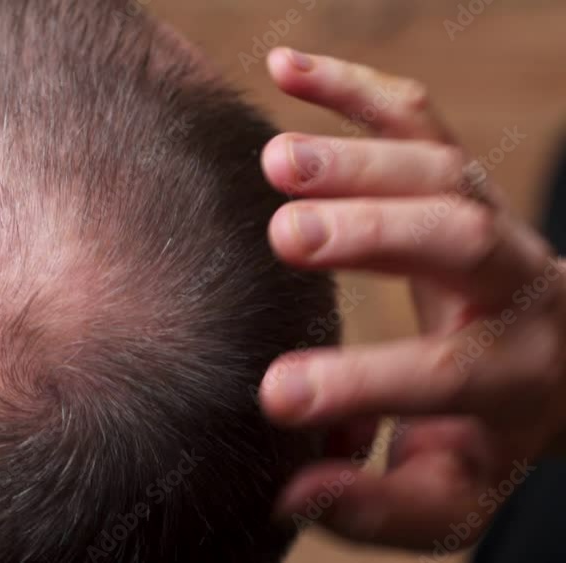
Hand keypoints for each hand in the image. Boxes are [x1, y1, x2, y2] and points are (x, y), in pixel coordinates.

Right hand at [258, 48, 565, 548]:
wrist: (552, 361)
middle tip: (287, 235)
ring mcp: (487, 218)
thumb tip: (295, 493)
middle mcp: (516, 284)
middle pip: (462, 239)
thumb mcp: (448, 495)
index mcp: (517, 374)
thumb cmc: (485, 433)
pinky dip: (350, 88)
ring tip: (274, 160)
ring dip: (356, 158)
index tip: (272, 393)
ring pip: (439, 167)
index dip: (362, 383)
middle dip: (375, 233)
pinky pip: (414, 117)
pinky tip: (282, 68)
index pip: (447, 373)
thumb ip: (380, 507)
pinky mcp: (456, 176)